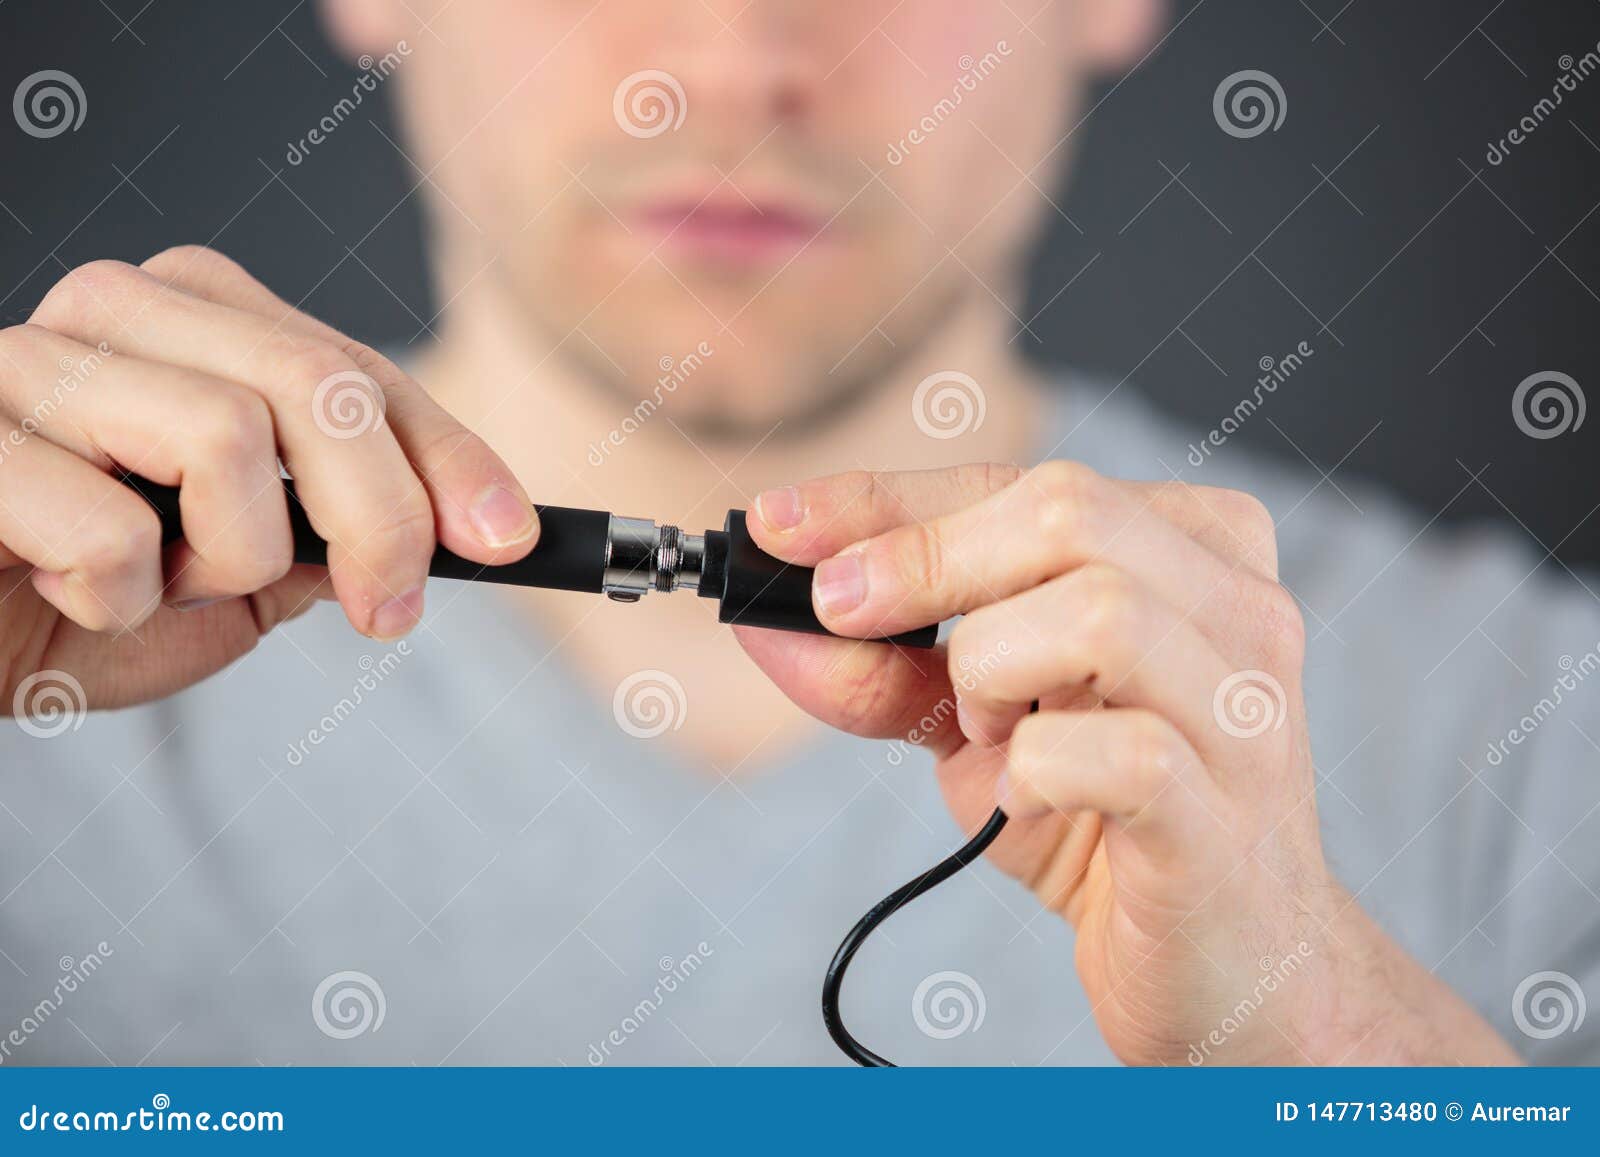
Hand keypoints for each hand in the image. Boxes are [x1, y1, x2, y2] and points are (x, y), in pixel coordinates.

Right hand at [0, 246, 537, 712]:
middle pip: (317, 386)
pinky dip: (116, 598)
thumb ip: (327, 536)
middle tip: (389, 612)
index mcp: (193, 319)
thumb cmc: (77, 601)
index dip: (449, 455)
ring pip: (226, 437)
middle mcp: (115, 310)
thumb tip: (445, 528)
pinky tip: (60, 589)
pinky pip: (110, 528)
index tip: (508, 538)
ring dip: (227, 559)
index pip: (357, 368)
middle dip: (385, 518)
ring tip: (161, 585)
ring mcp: (28, 360)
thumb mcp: (237, 577)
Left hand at [738, 462, 1516, 1064]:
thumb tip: (768, 620)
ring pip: (1096, 613)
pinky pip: (1111, 753)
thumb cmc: (1102, 821)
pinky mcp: (1225, 815)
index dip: (888, 499)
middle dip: (922, 559)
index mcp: (1193, 550)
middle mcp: (1241, 608)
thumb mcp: (981, 725)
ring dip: (992, 669)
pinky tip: (1024, 800)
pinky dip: (1031, 771)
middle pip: (1067, 511)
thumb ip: (891, 667)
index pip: (1025, 483)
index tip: (778, 524)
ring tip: (989, 732)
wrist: (1224, 963)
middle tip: (842, 612)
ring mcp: (1247, 710)